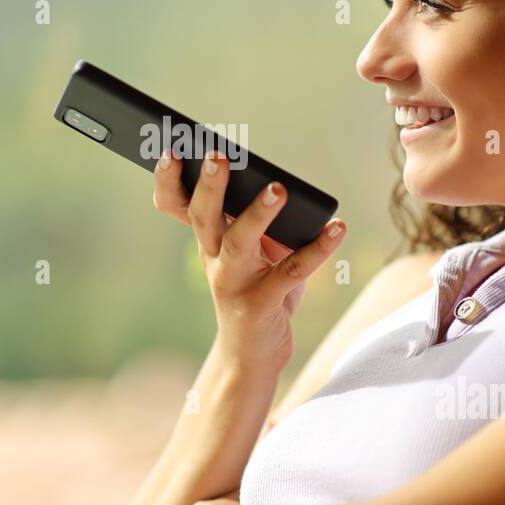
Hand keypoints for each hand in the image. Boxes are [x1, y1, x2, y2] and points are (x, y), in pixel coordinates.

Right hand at [153, 149, 345, 371]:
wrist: (252, 354)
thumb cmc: (256, 290)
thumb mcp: (253, 252)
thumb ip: (259, 220)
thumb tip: (278, 187)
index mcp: (208, 241)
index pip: (177, 206)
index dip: (168, 180)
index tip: (170, 150)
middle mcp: (214, 259)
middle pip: (203, 217)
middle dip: (209, 186)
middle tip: (216, 156)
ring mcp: (234, 283)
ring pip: (240, 242)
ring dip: (258, 214)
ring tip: (278, 188)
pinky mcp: (261, 304)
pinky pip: (291, 272)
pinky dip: (317, 248)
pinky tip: (336, 228)